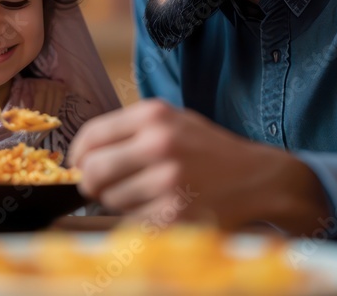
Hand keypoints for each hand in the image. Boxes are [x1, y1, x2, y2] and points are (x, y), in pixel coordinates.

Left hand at [67, 99, 329, 234]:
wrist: (258, 178)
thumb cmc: (209, 149)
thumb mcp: (175, 120)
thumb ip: (131, 130)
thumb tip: (83, 155)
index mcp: (154, 116)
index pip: (92, 136)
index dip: (77, 155)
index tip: (78, 165)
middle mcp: (159, 145)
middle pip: (93, 171)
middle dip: (90, 183)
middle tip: (99, 187)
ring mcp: (167, 181)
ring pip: (111, 200)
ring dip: (119, 202)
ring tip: (147, 194)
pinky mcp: (174, 215)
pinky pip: (133, 221)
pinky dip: (140, 218)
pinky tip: (161, 208)